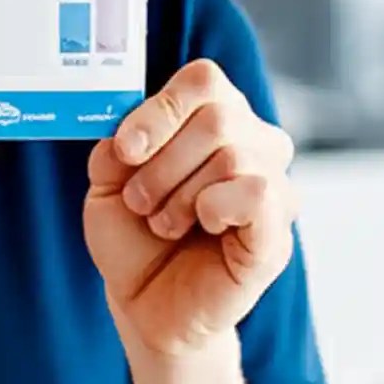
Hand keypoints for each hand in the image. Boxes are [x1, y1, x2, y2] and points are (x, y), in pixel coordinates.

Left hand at [83, 60, 298, 357]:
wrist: (146, 303)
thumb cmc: (134, 238)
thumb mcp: (106, 184)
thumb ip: (115, 146)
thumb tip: (124, 129)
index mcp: (214, 117)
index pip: (203, 80)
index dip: (160, 109)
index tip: (126, 150)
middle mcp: (253, 142)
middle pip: (218, 116)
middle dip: (162, 162)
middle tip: (139, 200)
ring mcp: (272, 183)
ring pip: (233, 155)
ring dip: (179, 194)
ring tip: (164, 223)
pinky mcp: (277, 228)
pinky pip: (258, 191)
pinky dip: (214, 208)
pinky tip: (205, 226)